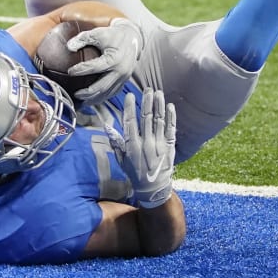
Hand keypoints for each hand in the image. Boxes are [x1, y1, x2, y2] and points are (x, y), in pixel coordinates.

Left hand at [67, 18, 143, 104]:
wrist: (133, 38)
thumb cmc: (114, 35)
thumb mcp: (99, 33)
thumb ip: (83, 38)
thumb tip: (69, 47)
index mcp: (114, 59)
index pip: (94, 67)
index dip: (81, 70)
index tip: (69, 72)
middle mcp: (121, 70)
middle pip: (101, 86)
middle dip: (87, 92)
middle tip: (75, 94)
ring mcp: (124, 77)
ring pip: (108, 93)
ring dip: (94, 98)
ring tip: (82, 100)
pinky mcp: (125, 80)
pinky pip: (113, 92)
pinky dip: (102, 97)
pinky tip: (93, 99)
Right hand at [110, 88, 175, 207]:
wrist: (154, 189)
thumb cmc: (135, 173)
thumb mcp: (122, 160)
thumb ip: (116, 143)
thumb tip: (107, 127)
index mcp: (132, 146)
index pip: (130, 122)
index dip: (129, 107)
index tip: (130, 95)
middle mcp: (146, 143)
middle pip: (146, 118)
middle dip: (147, 102)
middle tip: (148, 89)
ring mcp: (159, 144)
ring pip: (159, 121)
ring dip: (159, 105)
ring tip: (158, 93)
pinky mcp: (170, 146)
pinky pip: (171, 129)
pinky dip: (171, 117)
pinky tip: (170, 106)